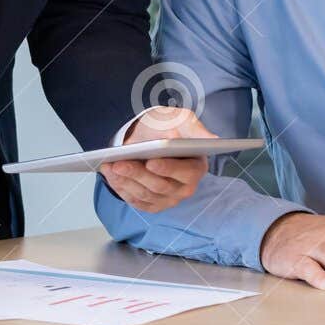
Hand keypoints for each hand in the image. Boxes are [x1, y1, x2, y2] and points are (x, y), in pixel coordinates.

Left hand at [98, 107, 212, 213]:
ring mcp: (168, 199)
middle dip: (138, 174)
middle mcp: (185, 188)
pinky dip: (121, 188)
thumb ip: (196, 129)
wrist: (148, 134)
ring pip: (145, 194)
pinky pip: (135, 201)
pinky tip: (110, 174)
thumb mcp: (182, 120)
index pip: (186, 172)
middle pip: (161, 186)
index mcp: (197, 167)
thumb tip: (214, 139)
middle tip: (120, 162)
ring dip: (126, 180)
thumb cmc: (168, 126)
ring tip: (110, 166)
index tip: (151, 162)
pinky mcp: (152, 204)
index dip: (168, 168)